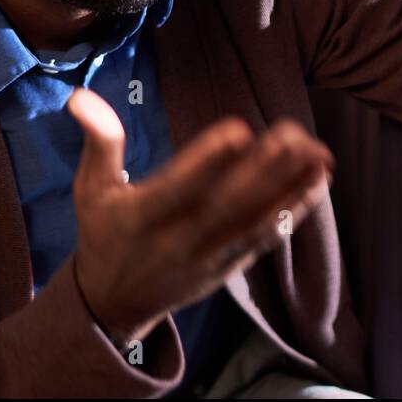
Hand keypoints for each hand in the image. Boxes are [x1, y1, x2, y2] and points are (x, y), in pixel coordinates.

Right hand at [67, 87, 332, 346]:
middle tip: (293, 133)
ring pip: (254, 222)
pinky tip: (317, 182)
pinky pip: (264, 239)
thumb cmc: (104, 233)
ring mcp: (208, 257)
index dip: (207, 162)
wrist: (114, 306)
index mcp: (140, 218)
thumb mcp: (90, 189)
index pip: (176, 190)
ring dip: (290, 188)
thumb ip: (98, 142)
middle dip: (264, 170)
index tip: (238, 129)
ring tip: (320, 154)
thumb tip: (82, 96)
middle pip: (227, 206)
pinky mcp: (229, 266)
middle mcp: (178, 241)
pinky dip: (292, 212)